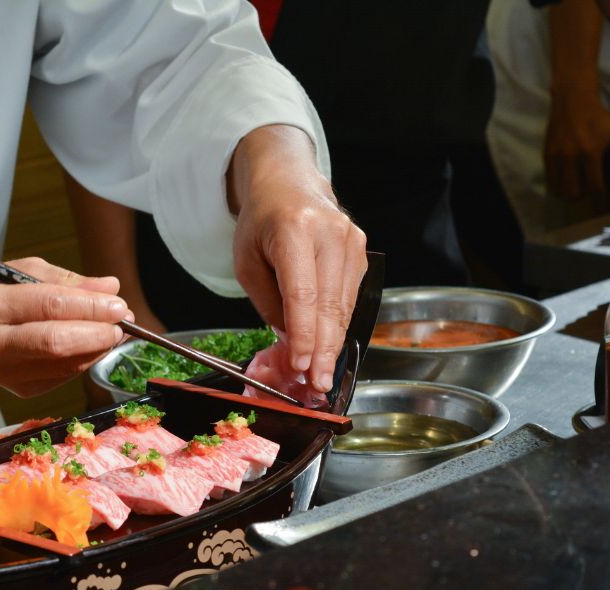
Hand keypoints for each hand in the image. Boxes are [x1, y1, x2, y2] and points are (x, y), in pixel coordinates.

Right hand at [0, 257, 131, 396]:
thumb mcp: (20, 272)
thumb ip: (66, 280)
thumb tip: (110, 286)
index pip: (50, 306)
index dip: (90, 306)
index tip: (118, 303)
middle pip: (57, 342)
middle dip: (98, 331)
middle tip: (123, 321)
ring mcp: (3, 373)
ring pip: (65, 364)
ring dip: (98, 347)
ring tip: (113, 330)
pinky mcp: (17, 391)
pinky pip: (63, 377)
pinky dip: (85, 360)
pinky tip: (93, 346)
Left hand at [227, 125, 367, 392]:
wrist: (289, 183)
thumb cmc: (261, 223)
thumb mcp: (247, 261)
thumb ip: (268, 301)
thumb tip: (290, 342)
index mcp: (295, 230)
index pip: (302, 293)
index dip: (303, 334)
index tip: (300, 365)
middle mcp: (331, 233)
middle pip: (329, 305)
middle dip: (321, 351)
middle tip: (316, 386)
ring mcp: (352, 242)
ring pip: (344, 307)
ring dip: (332, 346)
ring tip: (321, 378)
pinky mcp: (361, 253)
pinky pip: (349, 300)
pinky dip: (338, 328)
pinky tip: (328, 351)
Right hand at [545, 92, 609, 204]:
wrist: (573, 101)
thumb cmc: (601, 116)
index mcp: (591, 151)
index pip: (595, 186)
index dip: (599, 201)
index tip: (604, 207)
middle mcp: (571, 156)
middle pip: (574, 192)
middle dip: (583, 200)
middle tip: (589, 199)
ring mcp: (556, 156)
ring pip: (559, 189)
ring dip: (568, 195)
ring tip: (577, 194)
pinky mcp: (547, 154)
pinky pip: (549, 180)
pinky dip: (557, 187)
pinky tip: (564, 186)